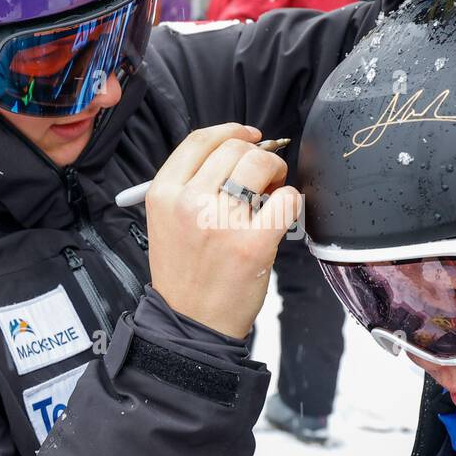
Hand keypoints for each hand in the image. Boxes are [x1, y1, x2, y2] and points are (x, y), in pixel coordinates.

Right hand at [146, 124, 301, 338]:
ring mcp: (221, 222)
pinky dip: (291, 202)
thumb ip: (193, 185)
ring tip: (272, 194)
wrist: (191, 324)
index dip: (232, 131)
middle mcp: (189, 202)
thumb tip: (242, 150)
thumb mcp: (168, 221)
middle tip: (265, 178)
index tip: (250, 136)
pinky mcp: (252, 243)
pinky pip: (287, 199)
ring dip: (276, 173)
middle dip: (259, 155)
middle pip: (236, 148)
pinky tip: (281, 217)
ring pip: (262, 165)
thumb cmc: (186, 274)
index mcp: (164, 193)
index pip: (201, 140)